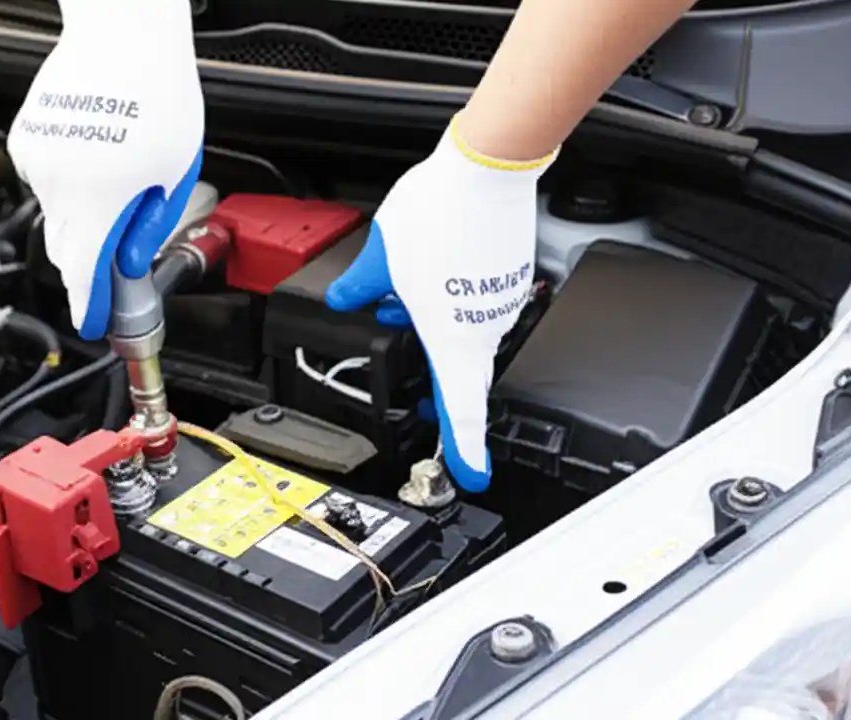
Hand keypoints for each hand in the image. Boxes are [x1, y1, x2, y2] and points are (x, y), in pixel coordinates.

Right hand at [8, 0, 203, 339]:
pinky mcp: (26, 138)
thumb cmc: (156, 92)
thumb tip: (131, 259)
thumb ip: (150, 224)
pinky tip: (96, 151)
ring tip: (120, 173)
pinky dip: (68, 180)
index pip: (84, 275)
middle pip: (65, 250)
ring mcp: (36, 161)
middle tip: (117, 260)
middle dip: (88, 263)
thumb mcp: (175, 172)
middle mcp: (57, 185)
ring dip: (83, 212)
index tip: (92, 324)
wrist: (122, 32)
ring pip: (57, 211)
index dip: (89, 307)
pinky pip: (47, 178)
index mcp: (96, 201)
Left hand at [326, 114, 555, 491]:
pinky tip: (430, 273)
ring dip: (431, 322)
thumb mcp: (379, 256)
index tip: (469, 475)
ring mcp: (500, 302)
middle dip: (426, 368)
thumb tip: (343, 300)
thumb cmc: (439, 212)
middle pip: (455, 365)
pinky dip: (451, 298)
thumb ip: (359, 287)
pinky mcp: (508, 277)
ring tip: (404, 291)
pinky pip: (475, 303)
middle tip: (413, 371)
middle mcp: (480, 327)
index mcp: (449, 336)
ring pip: (461, 329)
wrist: (487, 166)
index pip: (459, 408)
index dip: (464, 449)